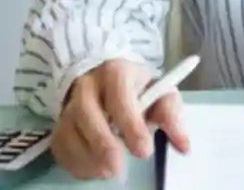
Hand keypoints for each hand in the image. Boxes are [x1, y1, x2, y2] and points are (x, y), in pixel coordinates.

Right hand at [50, 58, 190, 179]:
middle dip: (103, 145)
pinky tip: (95, 168)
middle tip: (119, 168)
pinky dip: (76, 163)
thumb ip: (171, 117)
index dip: (131, 125)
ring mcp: (69, 105)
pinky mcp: (59, 126)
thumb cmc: (138, 91)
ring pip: (70, 133)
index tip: (144, 151)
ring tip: (110, 171)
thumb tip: (184, 146)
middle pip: (87, 114)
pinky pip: (61, 147)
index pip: (120, 96)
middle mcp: (87, 86)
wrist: (106, 81)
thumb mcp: (160, 94)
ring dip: (89, 158)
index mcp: (116, 73)